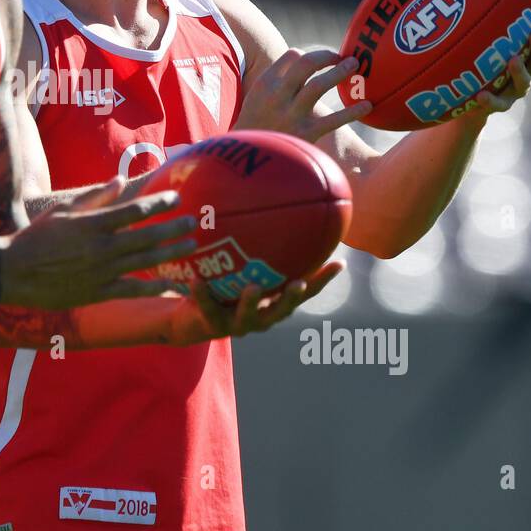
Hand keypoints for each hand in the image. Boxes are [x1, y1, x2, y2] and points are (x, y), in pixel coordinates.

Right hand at [0, 176, 198, 308]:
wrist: (13, 272)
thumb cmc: (37, 237)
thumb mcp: (63, 210)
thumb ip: (95, 196)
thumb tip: (121, 180)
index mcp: (93, 224)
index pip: (135, 211)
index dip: (159, 204)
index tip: (177, 197)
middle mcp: (102, 247)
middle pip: (147, 235)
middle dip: (173, 228)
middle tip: (195, 222)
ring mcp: (102, 271)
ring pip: (145, 261)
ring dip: (171, 253)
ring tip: (191, 246)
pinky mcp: (98, 292)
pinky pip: (133, 289)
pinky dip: (154, 287)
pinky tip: (171, 285)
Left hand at [165, 260, 343, 344]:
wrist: (191, 319)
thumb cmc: (222, 286)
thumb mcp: (239, 267)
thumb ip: (254, 246)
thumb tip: (267, 207)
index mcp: (272, 302)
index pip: (303, 292)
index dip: (322, 280)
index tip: (339, 262)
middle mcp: (260, 316)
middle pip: (282, 310)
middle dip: (292, 298)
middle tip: (298, 284)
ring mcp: (236, 323)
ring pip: (248, 316)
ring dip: (251, 303)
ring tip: (252, 288)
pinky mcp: (210, 323)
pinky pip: (206, 307)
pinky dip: (203, 294)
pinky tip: (197, 279)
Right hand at [233, 48, 372, 140]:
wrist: (249, 161)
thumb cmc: (256, 128)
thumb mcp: (256, 99)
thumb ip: (278, 83)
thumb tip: (305, 65)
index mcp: (265, 84)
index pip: (293, 55)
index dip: (311, 55)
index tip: (322, 61)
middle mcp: (277, 95)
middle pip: (307, 63)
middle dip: (328, 56)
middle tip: (344, 58)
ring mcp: (292, 114)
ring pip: (319, 85)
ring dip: (340, 72)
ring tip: (354, 66)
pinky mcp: (306, 134)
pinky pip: (334, 119)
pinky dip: (353, 111)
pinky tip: (367, 106)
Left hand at [467, 0, 530, 117]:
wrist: (467, 98)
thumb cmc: (480, 59)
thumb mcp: (485, 35)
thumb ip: (490, 13)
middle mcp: (530, 70)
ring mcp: (516, 90)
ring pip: (525, 82)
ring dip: (520, 71)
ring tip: (512, 60)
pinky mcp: (499, 105)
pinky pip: (497, 104)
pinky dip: (490, 100)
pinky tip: (480, 95)